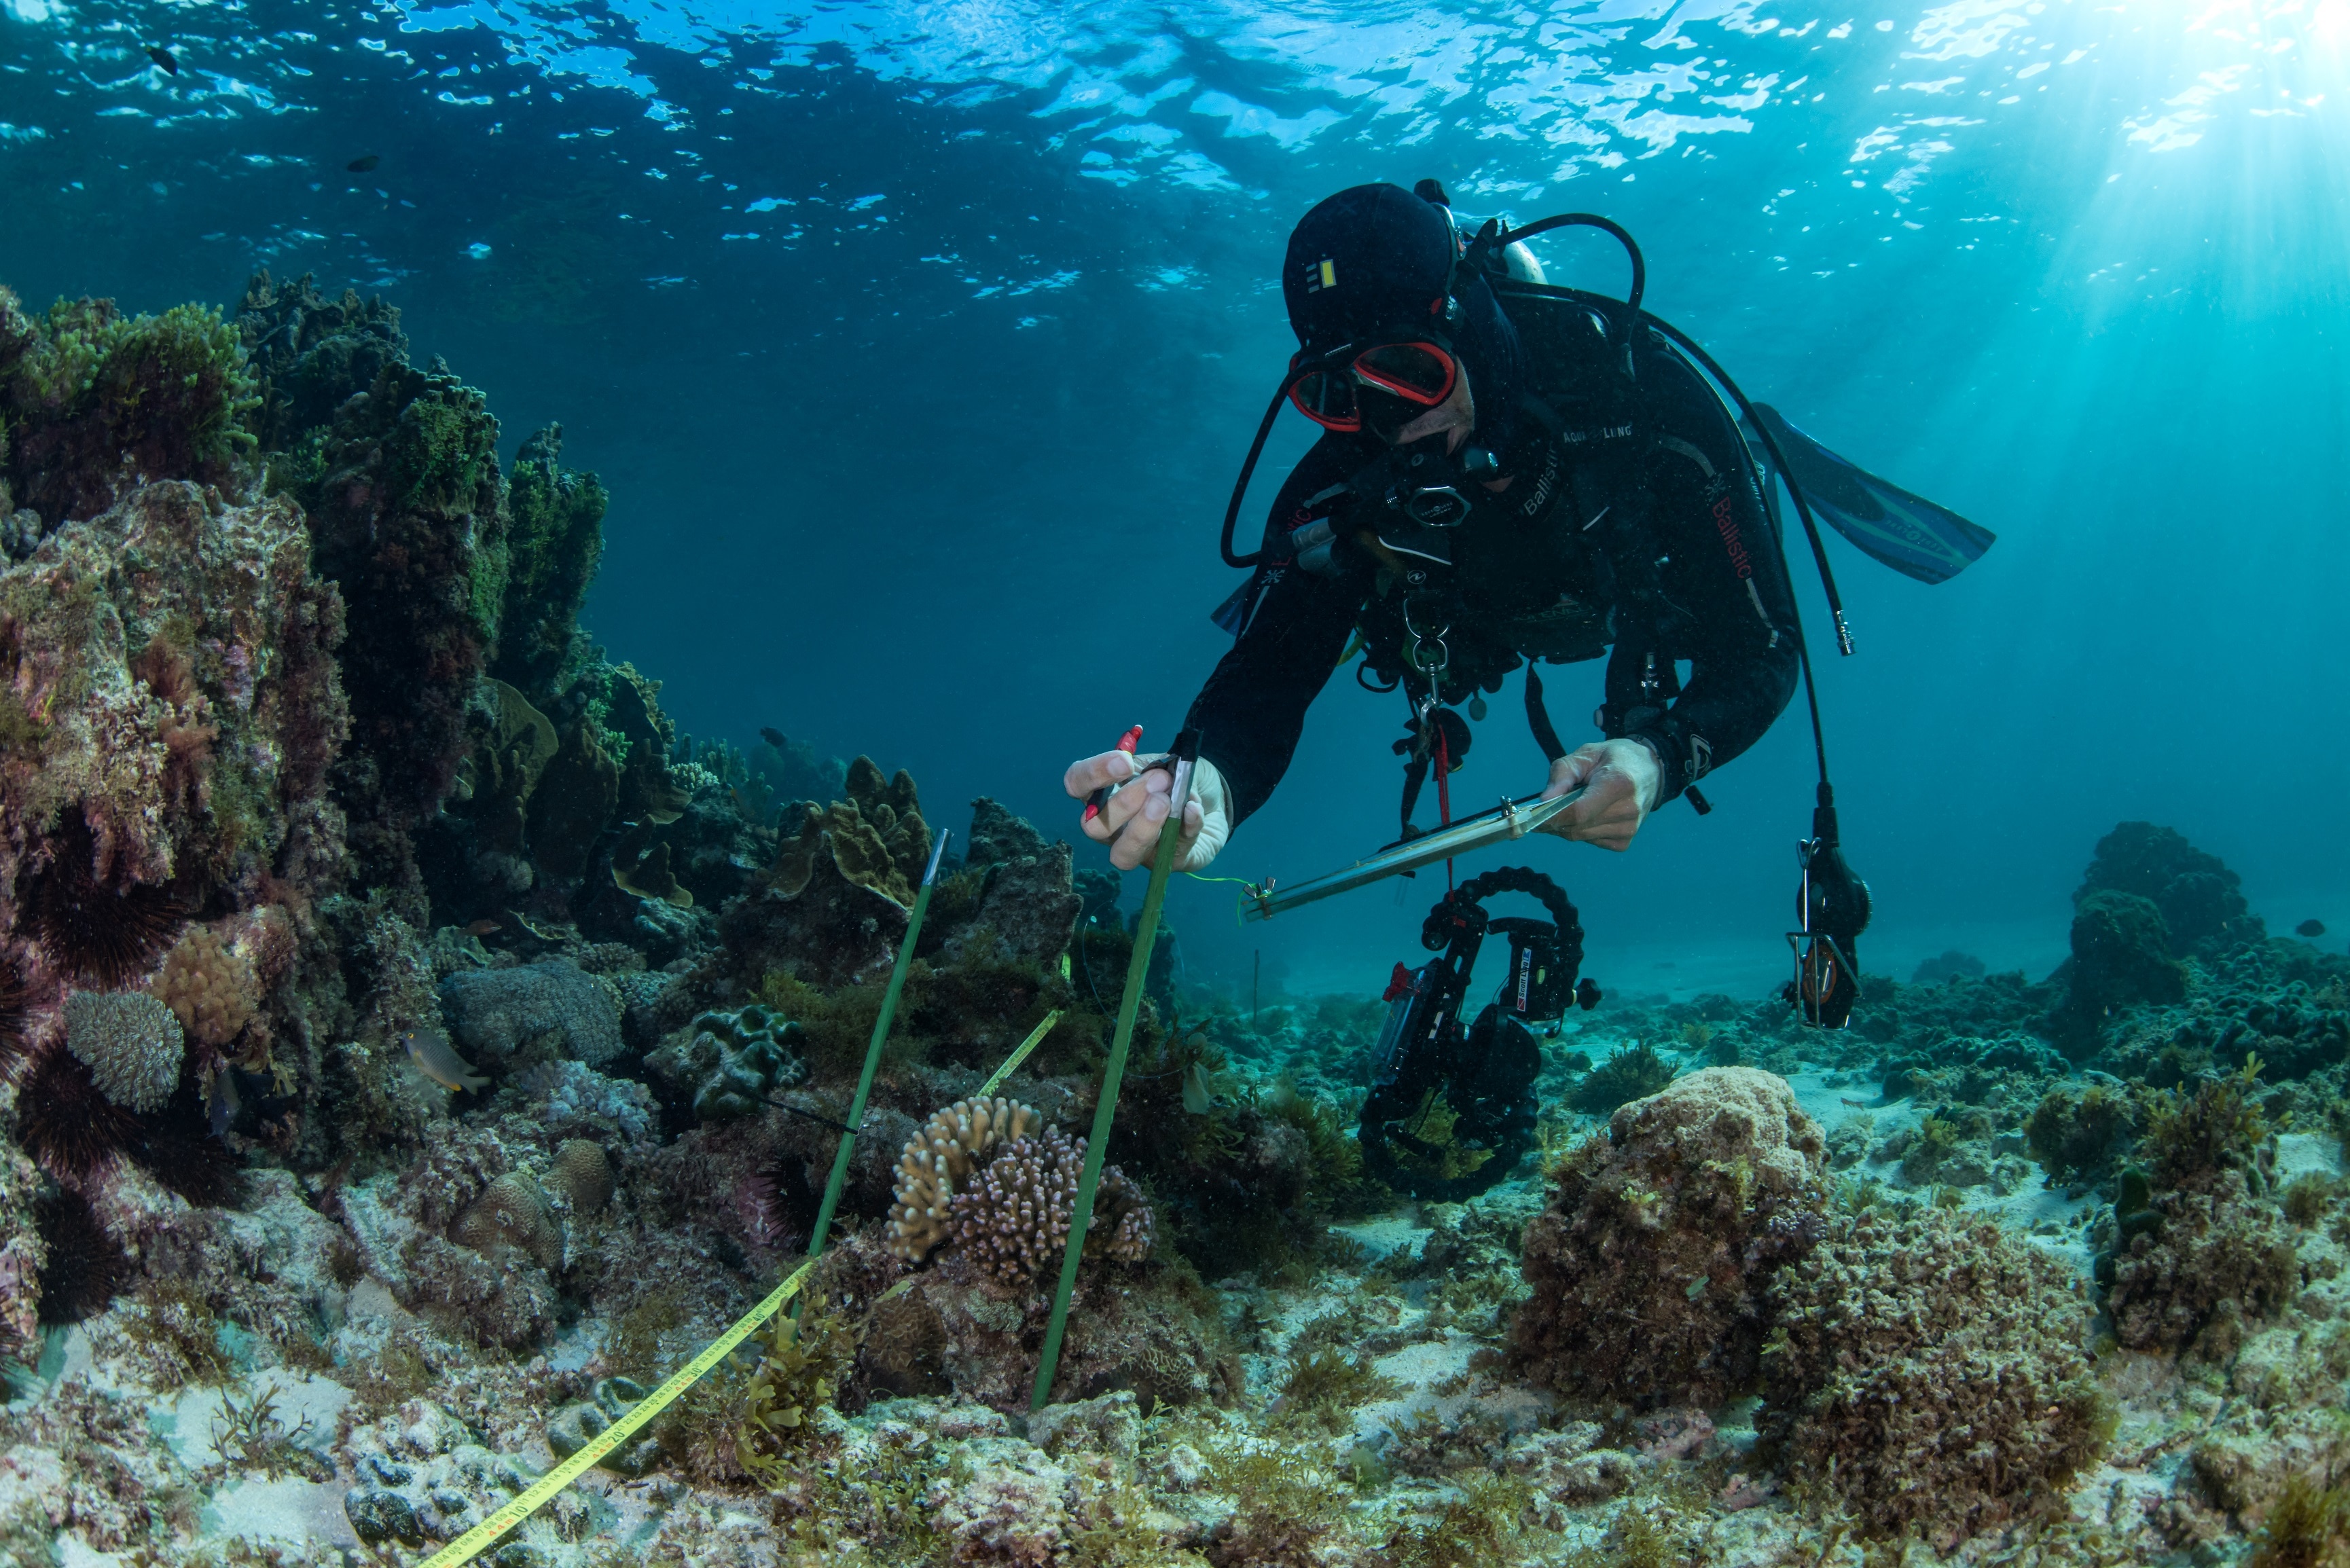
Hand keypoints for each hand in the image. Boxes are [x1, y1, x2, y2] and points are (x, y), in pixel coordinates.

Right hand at [1066, 751, 1232, 872]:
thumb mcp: (1167, 763)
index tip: (1124, 761)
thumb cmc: (1178, 780)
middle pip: (1094, 827)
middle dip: (1124, 803)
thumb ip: (1159, 768)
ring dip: (1143, 827)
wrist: (1213, 801)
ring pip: (1122, 855)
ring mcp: (1137, 850)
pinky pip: (1172, 851)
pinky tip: (1194, 809)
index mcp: (1103, 794)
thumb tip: (1161, 777)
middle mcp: (1111, 827)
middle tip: (1160, 780)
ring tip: (1167, 802)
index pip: (1076, 784)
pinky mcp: (1167, 862)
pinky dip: (1185, 826)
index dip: (1093, 774)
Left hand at [1538, 738, 1662, 852]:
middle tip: (1543, 810)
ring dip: (1567, 826)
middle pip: (1577, 827)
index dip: (1552, 816)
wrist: (1649, 770)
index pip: (1578, 812)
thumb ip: (1562, 774)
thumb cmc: (1614, 759)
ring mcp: (1628, 829)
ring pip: (1581, 837)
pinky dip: (1582, 831)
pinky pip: (1591, 841)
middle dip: (1554, 821)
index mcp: (1618, 784)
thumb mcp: (1586, 754)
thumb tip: (1544, 800)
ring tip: (1569, 807)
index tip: (1532, 814)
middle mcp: (1627, 810)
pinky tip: (1588, 815)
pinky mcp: (1625, 841)